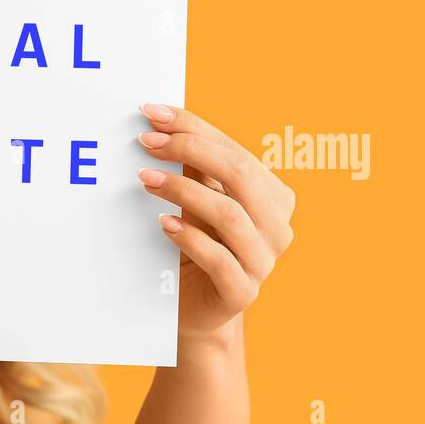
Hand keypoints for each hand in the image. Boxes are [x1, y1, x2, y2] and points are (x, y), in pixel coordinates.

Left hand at [136, 104, 295, 338]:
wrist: (195, 309)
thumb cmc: (196, 248)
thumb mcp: (197, 204)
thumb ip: (193, 169)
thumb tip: (163, 124)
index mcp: (273, 197)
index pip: (237, 152)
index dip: (196, 129)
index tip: (154, 114)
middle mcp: (277, 226)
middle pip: (240, 176)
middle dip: (191, 151)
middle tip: (148, 143)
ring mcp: (264, 261)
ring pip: (231, 215)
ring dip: (184, 191)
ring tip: (147, 180)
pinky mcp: (242, 292)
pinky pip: (219, 260)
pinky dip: (190, 238)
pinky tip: (164, 224)